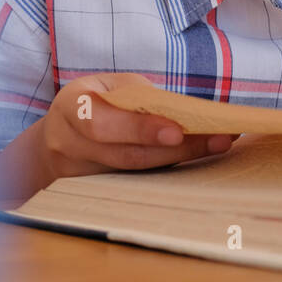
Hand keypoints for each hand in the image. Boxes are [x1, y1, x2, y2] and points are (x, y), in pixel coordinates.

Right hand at [0, 73, 237, 200]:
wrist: (60, 135)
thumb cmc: (98, 103)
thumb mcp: (111, 88)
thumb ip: (142, 100)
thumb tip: (196, 112)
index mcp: (70, 106)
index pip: (100, 121)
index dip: (138, 128)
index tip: (177, 130)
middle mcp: (68, 143)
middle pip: (124, 155)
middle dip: (175, 149)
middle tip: (218, 140)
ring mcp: (78, 174)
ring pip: (134, 174)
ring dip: (181, 160)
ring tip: (220, 144)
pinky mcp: (93, 193)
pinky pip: (135, 184)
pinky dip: (170, 172)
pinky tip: (199, 160)